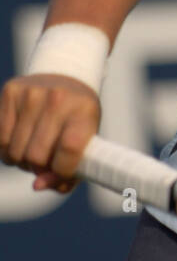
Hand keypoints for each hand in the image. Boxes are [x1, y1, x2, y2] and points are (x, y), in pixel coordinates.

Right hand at [0, 74, 100, 194]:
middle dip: (38, 168)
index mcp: (84, 111)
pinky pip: (0, 139)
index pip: (70, 150)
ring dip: (21, 160)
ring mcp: (31, 93)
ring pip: (14, 152)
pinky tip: (20, 139)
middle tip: (44, 160)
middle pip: (36, 157)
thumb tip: (37, 185)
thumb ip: (68, 175)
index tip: (60, 172)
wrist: (64, 74)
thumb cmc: (76, 118)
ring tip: (33, 149)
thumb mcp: (85, 142)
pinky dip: (8, 148)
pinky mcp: (10, 91)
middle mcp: (58, 99)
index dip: (62, 171)